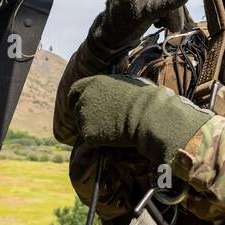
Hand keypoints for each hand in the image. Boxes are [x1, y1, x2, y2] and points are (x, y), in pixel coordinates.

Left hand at [69, 74, 212, 168]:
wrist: (149, 116)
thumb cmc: (146, 100)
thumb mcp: (126, 85)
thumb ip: (112, 88)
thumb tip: (114, 92)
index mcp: (93, 83)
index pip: (74, 91)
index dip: (78, 100)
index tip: (83, 107)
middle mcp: (84, 98)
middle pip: (77, 110)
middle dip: (87, 117)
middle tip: (102, 124)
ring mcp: (83, 116)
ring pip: (83, 126)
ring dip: (94, 129)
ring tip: (113, 131)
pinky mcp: (87, 134)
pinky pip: (90, 140)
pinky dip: (99, 142)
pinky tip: (114, 138)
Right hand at [88, 0, 191, 56]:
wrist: (113, 25)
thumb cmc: (132, 4)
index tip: (162, 2)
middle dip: (175, 6)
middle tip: (160, 16)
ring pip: (175, 0)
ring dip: (172, 17)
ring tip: (157, 21)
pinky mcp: (145, 6)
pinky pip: (166, 2)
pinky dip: (177, 0)